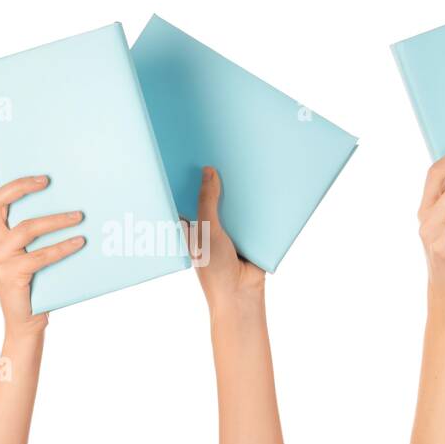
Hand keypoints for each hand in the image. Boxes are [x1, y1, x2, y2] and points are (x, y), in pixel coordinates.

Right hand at [0, 165, 84, 338]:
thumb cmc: (35, 282)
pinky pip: (39, 256)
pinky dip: (62, 247)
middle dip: (22, 186)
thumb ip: (32, 229)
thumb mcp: (29, 251)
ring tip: (80, 215)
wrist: (26, 323)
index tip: (5, 153)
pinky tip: (81, 242)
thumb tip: (64, 197)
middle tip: (47, 179)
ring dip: (55, 219)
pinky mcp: (10, 276)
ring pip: (25, 229)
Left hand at [192, 166, 264, 311]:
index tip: (187, 154)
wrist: (243, 294)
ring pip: (232, 203)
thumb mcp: (207, 231)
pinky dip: (255, 203)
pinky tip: (260, 182)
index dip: (185, 179)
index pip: (184, 197)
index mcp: (190, 226)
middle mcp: (208, 226)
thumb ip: (207, 202)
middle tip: (217, 149)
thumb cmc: (215, 268)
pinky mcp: (248, 233)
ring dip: (236, 190)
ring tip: (239, 158)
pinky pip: (251, 213)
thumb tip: (208, 171)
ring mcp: (229, 229)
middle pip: (210, 196)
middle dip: (214, 180)